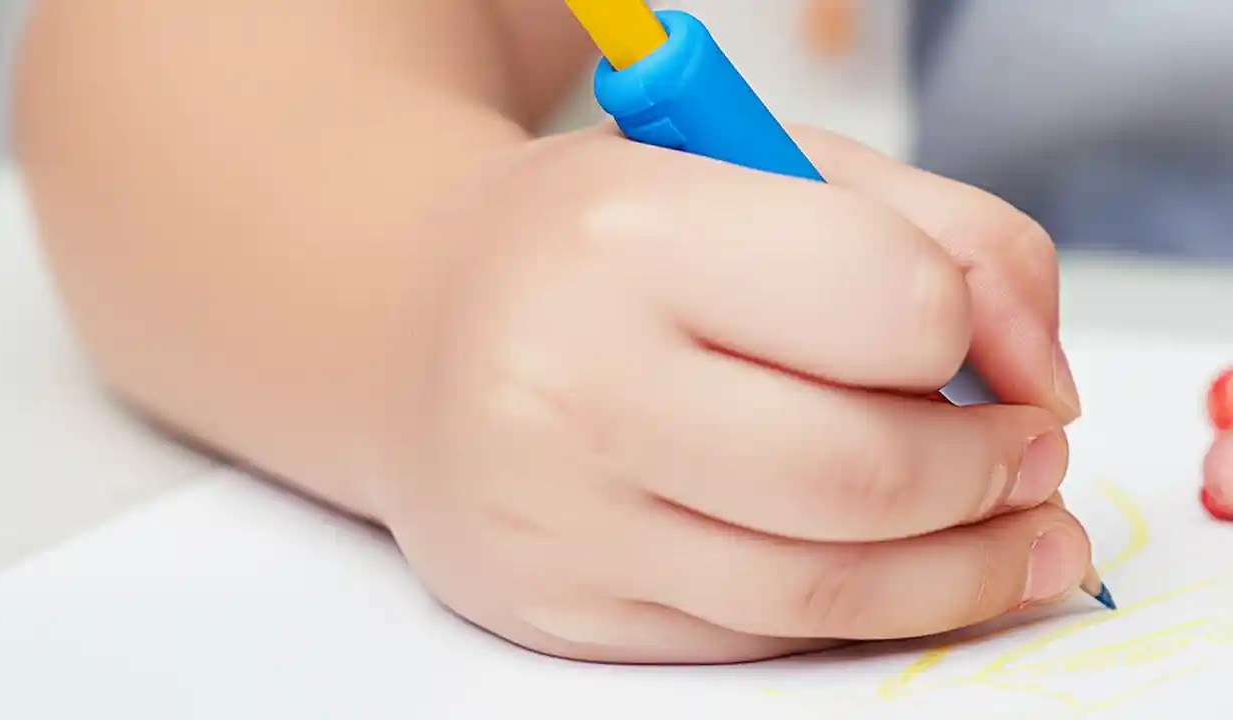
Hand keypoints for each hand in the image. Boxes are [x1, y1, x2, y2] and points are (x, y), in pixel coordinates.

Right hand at [379, 125, 1089, 663]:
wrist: (418, 326)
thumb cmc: (603, 236)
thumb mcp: (767, 166)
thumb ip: (951, 237)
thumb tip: (1042, 383)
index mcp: (629, 235)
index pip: (889, 303)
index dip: (967, 332)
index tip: (979, 353)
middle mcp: (572, 384)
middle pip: (864, 474)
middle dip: (991, 475)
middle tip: (1026, 458)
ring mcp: (558, 518)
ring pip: (823, 588)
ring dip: (963, 569)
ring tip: (1014, 531)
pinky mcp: (561, 610)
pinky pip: (757, 633)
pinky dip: (860, 607)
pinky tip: (901, 567)